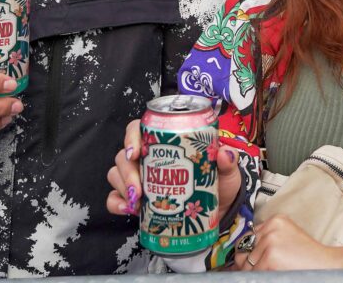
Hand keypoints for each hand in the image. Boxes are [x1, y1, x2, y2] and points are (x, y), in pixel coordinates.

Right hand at [105, 118, 240, 223]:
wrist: (216, 213)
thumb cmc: (218, 184)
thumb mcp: (226, 171)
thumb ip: (227, 160)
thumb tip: (223, 153)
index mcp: (165, 142)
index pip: (139, 129)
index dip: (132, 136)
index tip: (136, 151)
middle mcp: (147, 157)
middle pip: (124, 154)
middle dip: (127, 171)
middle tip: (139, 188)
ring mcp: (139, 178)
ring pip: (116, 173)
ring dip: (123, 186)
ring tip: (137, 201)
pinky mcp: (136, 200)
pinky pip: (114, 198)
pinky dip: (116, 203)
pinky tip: (127, 209)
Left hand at [231, 215, 342, 271]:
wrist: (327, 264)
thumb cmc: (309, 256)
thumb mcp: (287, 239)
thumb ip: (268, 240)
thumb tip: (243, 255)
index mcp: (276, 220)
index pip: (249, 237)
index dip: (249, 252)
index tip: (251, 261)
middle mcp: (271, 227)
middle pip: (244, 249)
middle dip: (249, 262)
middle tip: (263, 268)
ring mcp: (269, 241)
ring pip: (248, 264)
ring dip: (257, 271)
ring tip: (275, 270)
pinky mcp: (270, 256)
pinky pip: (255, 273)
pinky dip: (263, 276)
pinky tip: (278, 273)